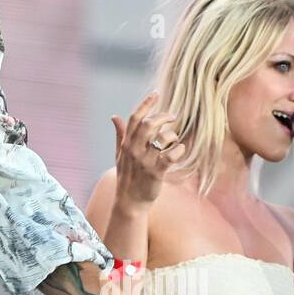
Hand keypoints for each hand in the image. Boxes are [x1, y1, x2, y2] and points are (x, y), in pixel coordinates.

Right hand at [111, 92, 186, 209]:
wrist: (130, 201)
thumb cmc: (127, 175)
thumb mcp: (120, 154)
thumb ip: (120, 134)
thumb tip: (114, 117)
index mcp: (126, 143)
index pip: (134, 118)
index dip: (146, 104)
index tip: (156, 94)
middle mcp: (134, 150)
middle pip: (149, 124)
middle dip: (163, 117)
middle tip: (173, 117)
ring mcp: (145, 161)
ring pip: (163, 138)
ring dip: (173, 136)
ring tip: (174, 141)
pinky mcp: (156, 172)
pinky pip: (171, 156)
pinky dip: (179, 150)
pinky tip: (179, 151)